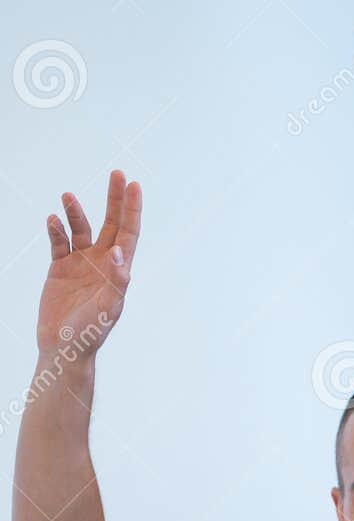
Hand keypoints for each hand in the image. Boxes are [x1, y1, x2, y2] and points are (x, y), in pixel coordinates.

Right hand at [36, 170, 140, 357]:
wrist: (63, 346)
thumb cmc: (91, 331)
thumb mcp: (109, 306)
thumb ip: (117, 280)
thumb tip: (120, 251)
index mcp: (119, 269)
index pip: (129, 232)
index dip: (132, 209)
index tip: (134, 185)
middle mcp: (102, 262)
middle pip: (110, 223)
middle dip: (114, 200)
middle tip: (117, 173)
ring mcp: (81, 263)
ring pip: (80, 229)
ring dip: (75, 212)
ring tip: (67, 196)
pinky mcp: (59, 269)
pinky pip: (59, 243)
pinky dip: (56, 230)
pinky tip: (52, 219)